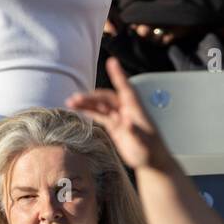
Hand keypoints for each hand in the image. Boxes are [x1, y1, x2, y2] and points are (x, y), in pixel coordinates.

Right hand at [67, 57, 169, 171]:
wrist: (151, 161)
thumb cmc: (150, 151)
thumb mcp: (143, 143)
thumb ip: (134, 132)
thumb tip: (127, 122)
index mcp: (136, 109)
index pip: (126, 88)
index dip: (118, 75)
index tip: (112, 61)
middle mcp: (127, 110)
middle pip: (107, 98)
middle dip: (92, 97)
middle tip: (76, 98)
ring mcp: (120, 117)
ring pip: (101, 105)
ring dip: (87, 103)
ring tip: (71, 101)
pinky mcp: (115, 125)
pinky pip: (100, 115)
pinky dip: (89, 111)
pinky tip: (78, 109)